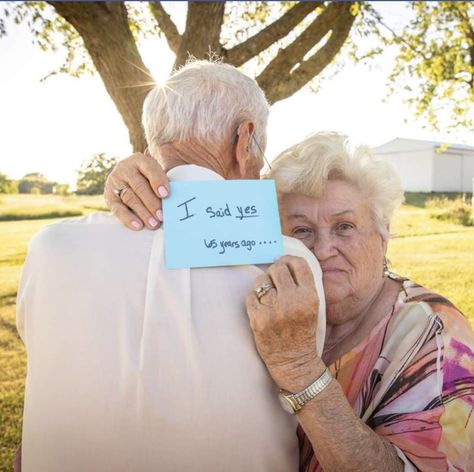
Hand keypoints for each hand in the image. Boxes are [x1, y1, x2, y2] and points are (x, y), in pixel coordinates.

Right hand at [104, 152, 169, 229]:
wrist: (127, 178)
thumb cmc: (148, 179)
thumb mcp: (155, 174)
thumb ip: (163, 184)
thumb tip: (174, 201)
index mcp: (140, 160)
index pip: (150, 169)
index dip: (158, 181)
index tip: (166, 194)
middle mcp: (126, 168)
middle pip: (140, 186)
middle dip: (152, 203)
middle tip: (162, 216)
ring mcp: (115, 181)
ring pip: (130, 198)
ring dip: (143, 213)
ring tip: (153, 224)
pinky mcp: (109, 195)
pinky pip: (117, 208)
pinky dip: (128, 218)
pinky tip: (138, 226)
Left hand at [246, 255, 323, 391]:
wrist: (294, 362)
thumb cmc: (303, 332)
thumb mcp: (312, 307)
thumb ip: (301, 286)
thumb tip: (283, 262)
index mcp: (309, 296)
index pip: (298, 264)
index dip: (288, 260)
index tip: (283, 263)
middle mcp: (293, 301)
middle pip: (277, 268)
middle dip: (274, 272)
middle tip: (273, 280)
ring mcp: (274, 310)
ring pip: (261, 281)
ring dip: (262, 286)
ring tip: (267, 296)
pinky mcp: (258, 319)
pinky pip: (250, 296)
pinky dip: (253, 300)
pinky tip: (261, 309)